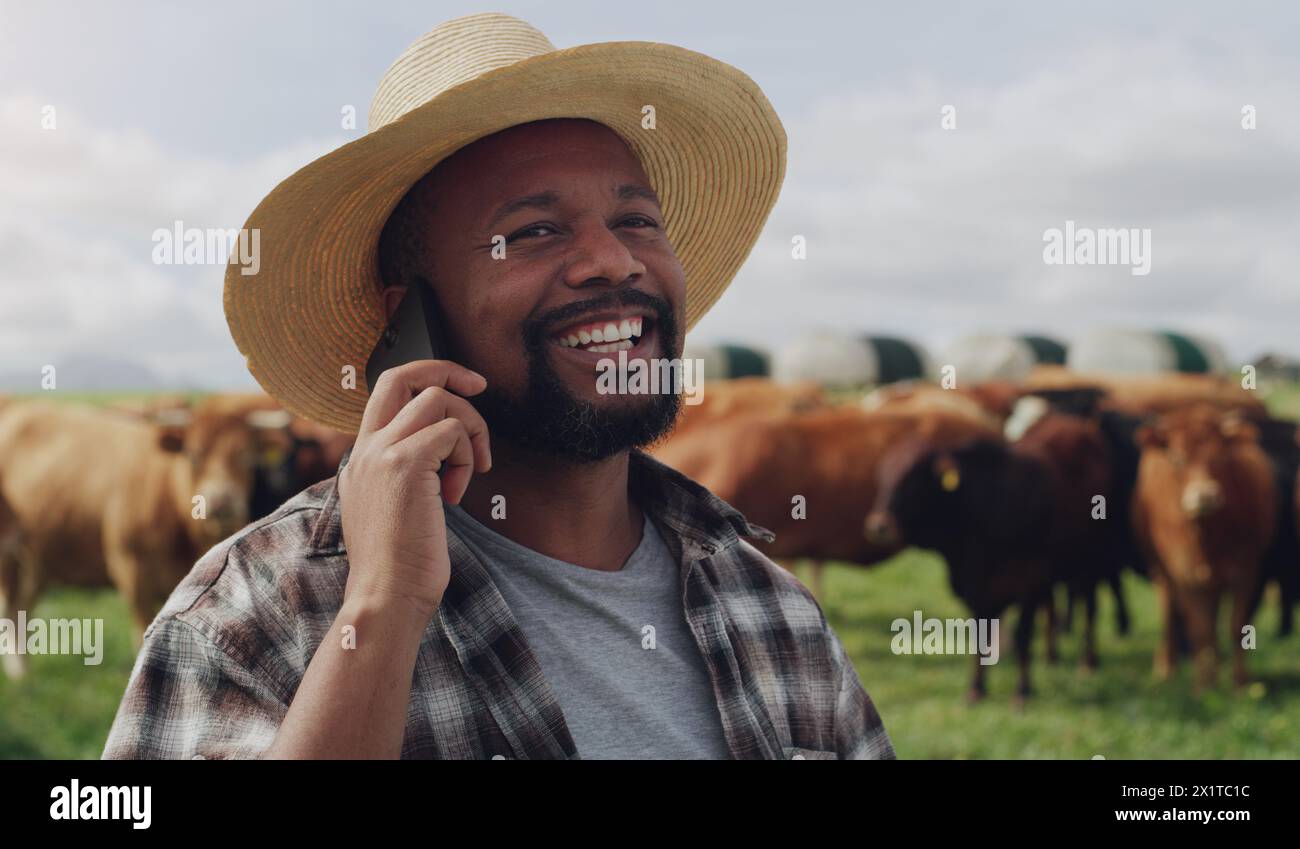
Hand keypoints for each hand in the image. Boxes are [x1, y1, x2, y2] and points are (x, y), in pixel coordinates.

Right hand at [338, 360, 491, 619]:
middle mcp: (365, 449)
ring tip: (467, 473)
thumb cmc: (398, 566)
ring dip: (468, 430)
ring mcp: (381, 453)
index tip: (465, 389)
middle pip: (401, 375)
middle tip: (480, 387)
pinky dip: (466, 454)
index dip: (426, 379)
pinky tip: (456, 493)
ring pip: (436, 400)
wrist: (385, 597)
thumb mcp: (393, 509)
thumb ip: (404, 475)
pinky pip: (450, 430)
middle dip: (447, 370)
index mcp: (360, 458)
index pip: (386, 392)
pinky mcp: (404, 464)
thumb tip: (443, 452)